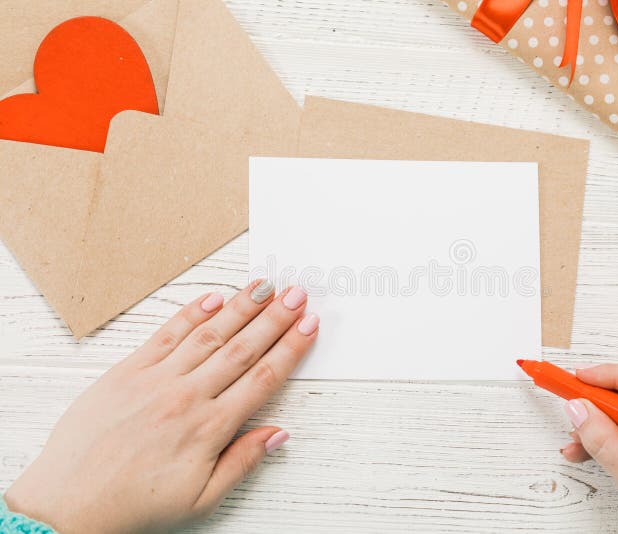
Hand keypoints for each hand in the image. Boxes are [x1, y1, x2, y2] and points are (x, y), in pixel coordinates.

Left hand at [4, 281, 319, 533]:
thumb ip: (242, 462)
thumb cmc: (135, 504)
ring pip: (209, 334)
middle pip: (243, 348)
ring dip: (241, 307)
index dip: (291, 348)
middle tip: (298, 292)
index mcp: (209, 428)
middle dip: (275, 317)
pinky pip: (166, 334)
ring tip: (265, 286)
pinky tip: (214, 298)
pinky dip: (192, 314)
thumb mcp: (201, 499)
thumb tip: (278, 434)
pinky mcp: (128, 370)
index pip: (263, 378)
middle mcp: (187, 397)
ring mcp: (157, 379)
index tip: (309, 326)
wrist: (70, 502)